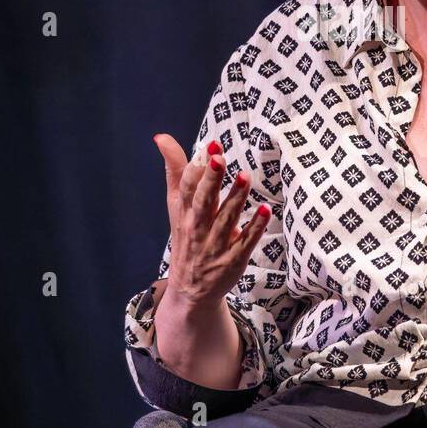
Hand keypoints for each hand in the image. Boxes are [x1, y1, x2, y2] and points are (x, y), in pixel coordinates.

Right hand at [153, 134, 271, 309]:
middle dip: (210, 180)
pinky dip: (255, 228)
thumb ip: (176, 170)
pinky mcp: (233, 260)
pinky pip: (245, 242)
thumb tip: (161, 137)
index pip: (187, 188)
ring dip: (235, 198)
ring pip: (226, 220)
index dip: (198, 168)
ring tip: (244, 177)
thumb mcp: (176, 205)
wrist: (190, 290)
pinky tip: (265, 210)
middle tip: (219, 159)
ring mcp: (215, 245)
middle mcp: (197, 228)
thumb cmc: (186, 235)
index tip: (210, 148)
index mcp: (184, 212)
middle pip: (203, 202)